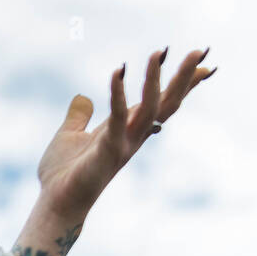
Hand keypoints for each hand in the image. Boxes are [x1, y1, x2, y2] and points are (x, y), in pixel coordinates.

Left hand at [37, 48, 214, 225]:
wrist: (55, 204)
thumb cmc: (62, 175)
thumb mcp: (69, 137)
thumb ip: (79, 117)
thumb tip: (82, 97)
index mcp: (125, 130)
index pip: (158, 102)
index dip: (179, 84)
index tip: (202, 62)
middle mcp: (131, 136)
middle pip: (165, 103)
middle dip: (182, 78)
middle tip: (199, 51)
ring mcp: (124, 144)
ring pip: (151, 108)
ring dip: (155, 79)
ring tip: (160, 53)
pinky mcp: (109, 150)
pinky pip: (117, 118)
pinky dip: (118, 94)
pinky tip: (118, 72)